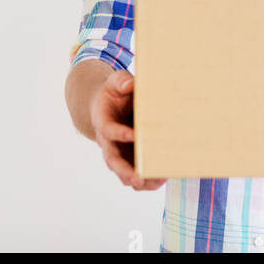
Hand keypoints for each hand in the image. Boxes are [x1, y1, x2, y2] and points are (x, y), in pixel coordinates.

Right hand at [90, 68, 165, 190]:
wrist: (108, 106)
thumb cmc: (115, 93)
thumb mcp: (115, 82)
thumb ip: (121, 82)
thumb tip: (131, 85)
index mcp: (103, 121)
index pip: (108, 130)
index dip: (119, 133)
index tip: (133, 135)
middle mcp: (107, 142)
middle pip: (112, 160)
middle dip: (124, 170)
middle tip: (137, 178)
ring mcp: (117, 153)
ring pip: (123, 172)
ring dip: (138, 180)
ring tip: (156, 182)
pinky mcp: (127, 159)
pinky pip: (134, 174)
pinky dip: (146, 180)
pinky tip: (161, 179)